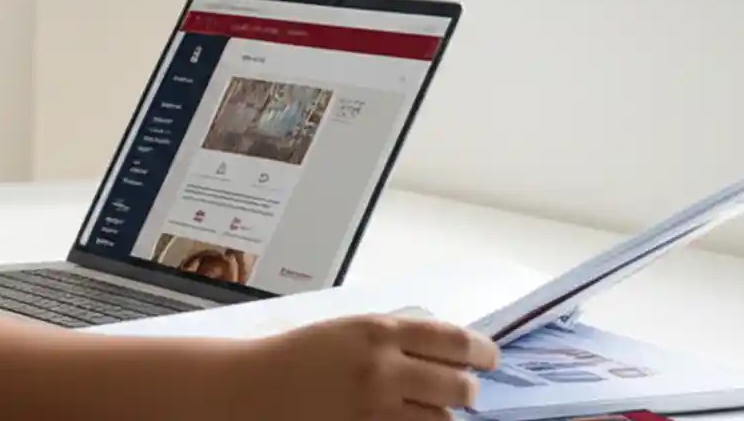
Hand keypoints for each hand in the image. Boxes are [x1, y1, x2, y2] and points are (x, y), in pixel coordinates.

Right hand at [234, 315, 500, 419]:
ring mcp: (375, 409)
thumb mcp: (350, 331)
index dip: (483, 351)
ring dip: (441, 416)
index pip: (454, 340)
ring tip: (426, 409)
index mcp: (379, 332)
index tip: (490, 358)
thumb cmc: (301, 357)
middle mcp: (382, 369)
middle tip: (462, 391)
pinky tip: (407, 419)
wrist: (252, 388)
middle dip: (467, 390)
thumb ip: (396, 339)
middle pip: (460, 386)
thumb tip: (451, 353)